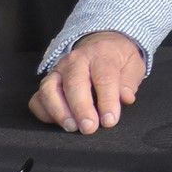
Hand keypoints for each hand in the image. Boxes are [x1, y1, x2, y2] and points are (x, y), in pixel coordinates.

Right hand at [28, 31, 145, 133]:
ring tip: (72, 127)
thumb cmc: (118, 59)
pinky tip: (57, 123)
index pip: (104, 78)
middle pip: (74, 83)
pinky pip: (37, 98)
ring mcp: (58, 70)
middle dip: (81, 108)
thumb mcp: (133, 65)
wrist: (102, 43)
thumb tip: (126, 98)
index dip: (107, 101)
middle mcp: (76, 60)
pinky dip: (44, 112)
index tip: (110, 120)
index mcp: (101, 54)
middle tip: (89, 128)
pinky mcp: (47, 82)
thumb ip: (129, 82)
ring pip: (49, 89)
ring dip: (59, 111)